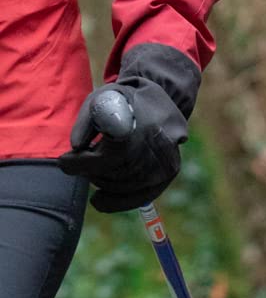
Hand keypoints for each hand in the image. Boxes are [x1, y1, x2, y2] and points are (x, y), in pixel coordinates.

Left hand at [59, 45, 198, 213]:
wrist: (162, 96)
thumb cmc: (123, 100)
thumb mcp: (99, 99)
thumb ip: (84, 123)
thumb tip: (76, 147)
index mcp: (134, 127)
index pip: (99, 160)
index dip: (76, 163)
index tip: (64, 161)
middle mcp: (152, 146)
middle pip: (109, 174)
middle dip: (89, 170)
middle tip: (82, 159)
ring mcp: (163, 161)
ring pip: (121, 187)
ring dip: (103, 181)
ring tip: (99, 164)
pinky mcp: (169, 171)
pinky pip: (140, 197)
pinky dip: (117, 202)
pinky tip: (99, 200)